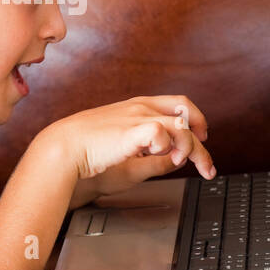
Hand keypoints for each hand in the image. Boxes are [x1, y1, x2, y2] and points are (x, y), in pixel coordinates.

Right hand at [48, 95, 214, 209]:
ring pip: (181, 125)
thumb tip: (177, 160)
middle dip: (201, 134)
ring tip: (186, 164)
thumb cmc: (88, 152)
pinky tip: (165, 159)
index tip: (200, 138)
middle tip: (206, 158)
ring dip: (190, 148)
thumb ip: (154, 158)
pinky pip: (164, 133)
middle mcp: (141, 108)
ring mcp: (138, 116)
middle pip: (185, 110)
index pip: (177, 104)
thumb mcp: (130, 156)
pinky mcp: (134, 129)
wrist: (64, 148)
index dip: (195, 120)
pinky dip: (170, 148)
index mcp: (138, 107)